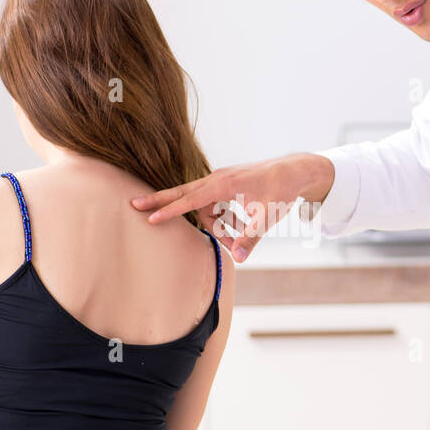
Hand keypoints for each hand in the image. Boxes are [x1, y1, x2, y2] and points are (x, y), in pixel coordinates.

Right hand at [129, 153, 334, 261]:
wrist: (296, 171)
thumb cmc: (282, 189)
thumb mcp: (268, 215)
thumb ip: (251, 237)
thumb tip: (237, 258)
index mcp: (224, 183)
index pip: (190, 198)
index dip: (170, 209)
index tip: (150, 216)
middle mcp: (218, 180)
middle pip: (183, 193)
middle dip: (161, 202)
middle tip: (134, 206)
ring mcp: (222, 182)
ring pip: (206, 208)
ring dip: (217, 226)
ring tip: (238, 238)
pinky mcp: (228, 186)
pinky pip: (217, 206)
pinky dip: (224, 221)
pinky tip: (240, 230)